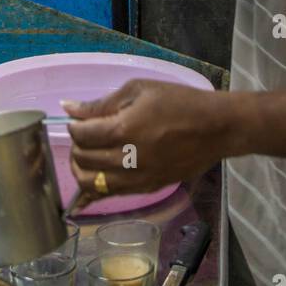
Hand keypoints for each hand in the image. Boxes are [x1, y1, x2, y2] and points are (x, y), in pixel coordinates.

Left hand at [64, 79, 228, 207]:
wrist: (216, 128)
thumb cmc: (180, 102)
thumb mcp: (139, 90)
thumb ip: (101, 103)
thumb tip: (68, 108)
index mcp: (124, 129)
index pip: (81, 135)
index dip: (74, 127)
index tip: (80, 121)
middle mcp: (127, 158)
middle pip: (83, 160)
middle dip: (77, 147)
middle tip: (86, 136)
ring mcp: (137, 178)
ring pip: (91, 184)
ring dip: (82, 170)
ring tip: (89, 157)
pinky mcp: (146, 189)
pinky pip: (110, 196)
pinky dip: (94, 192)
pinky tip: (85, 192)